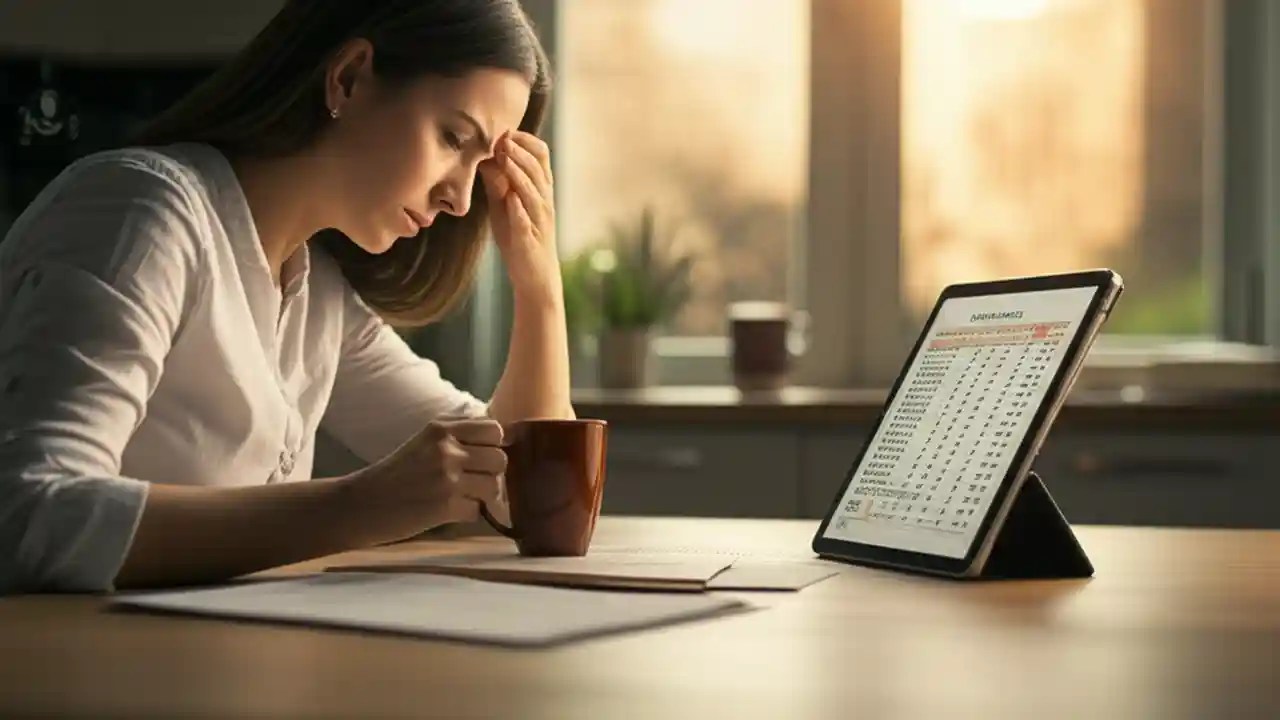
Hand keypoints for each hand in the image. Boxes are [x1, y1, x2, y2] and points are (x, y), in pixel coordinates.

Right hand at [342, 417, 507, 543]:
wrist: (363, 504)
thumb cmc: (398, 473)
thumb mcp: (425, 439)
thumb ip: (459, 433)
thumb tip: (502, 439)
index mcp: (441, 428)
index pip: (495, 429)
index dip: (493, 445)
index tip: (481, 456)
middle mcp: (446, 449)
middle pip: (500, 459)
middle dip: (491, 473)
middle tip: (472, 480)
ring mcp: (447, 479)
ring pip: (494, 486)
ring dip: (483, 496)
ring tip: (462, 496)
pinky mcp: (446, 507)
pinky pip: (478, 511)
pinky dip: (468, 514)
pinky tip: (449, 511)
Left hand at [478, 131, 562, 303]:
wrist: (535, 275)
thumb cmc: (519, 237)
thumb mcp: (504, 205)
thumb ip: (497, 182)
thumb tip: (483, 156)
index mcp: (540, 189)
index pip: (541, 155)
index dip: (525, 140)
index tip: (504, 131)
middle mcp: (544, 201)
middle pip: (538, 168)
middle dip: (519, 151)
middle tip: (501, 138)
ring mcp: (539, 220)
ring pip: (534, 191)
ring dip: (519, 173)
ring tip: (504, 158)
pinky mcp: (529, 239)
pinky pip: (527, 221)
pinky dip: (519, 208)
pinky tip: (510, 198)